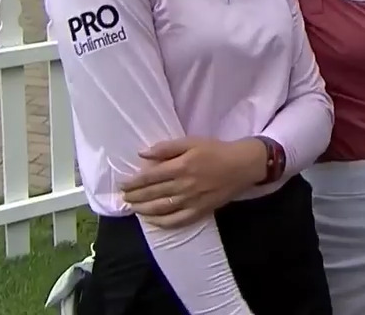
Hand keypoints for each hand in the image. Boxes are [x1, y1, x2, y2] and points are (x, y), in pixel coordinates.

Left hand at [120, 137, 266, 227]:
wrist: (242, 166)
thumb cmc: (216, 150)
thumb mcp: (191, 142)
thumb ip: (166, 147)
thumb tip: (142, 153)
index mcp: (180, 167)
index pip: (149, 177)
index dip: (133, 182)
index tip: (122, 184)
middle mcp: (183, 186)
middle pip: (152, 194)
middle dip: (134, 196)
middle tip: (124, 197)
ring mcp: (191, 201)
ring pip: (160, 209)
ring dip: (143, 209)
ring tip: (133, 207)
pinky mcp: (199, 211)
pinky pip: (176, 221)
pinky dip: (161, 223)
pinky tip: (151, 221)